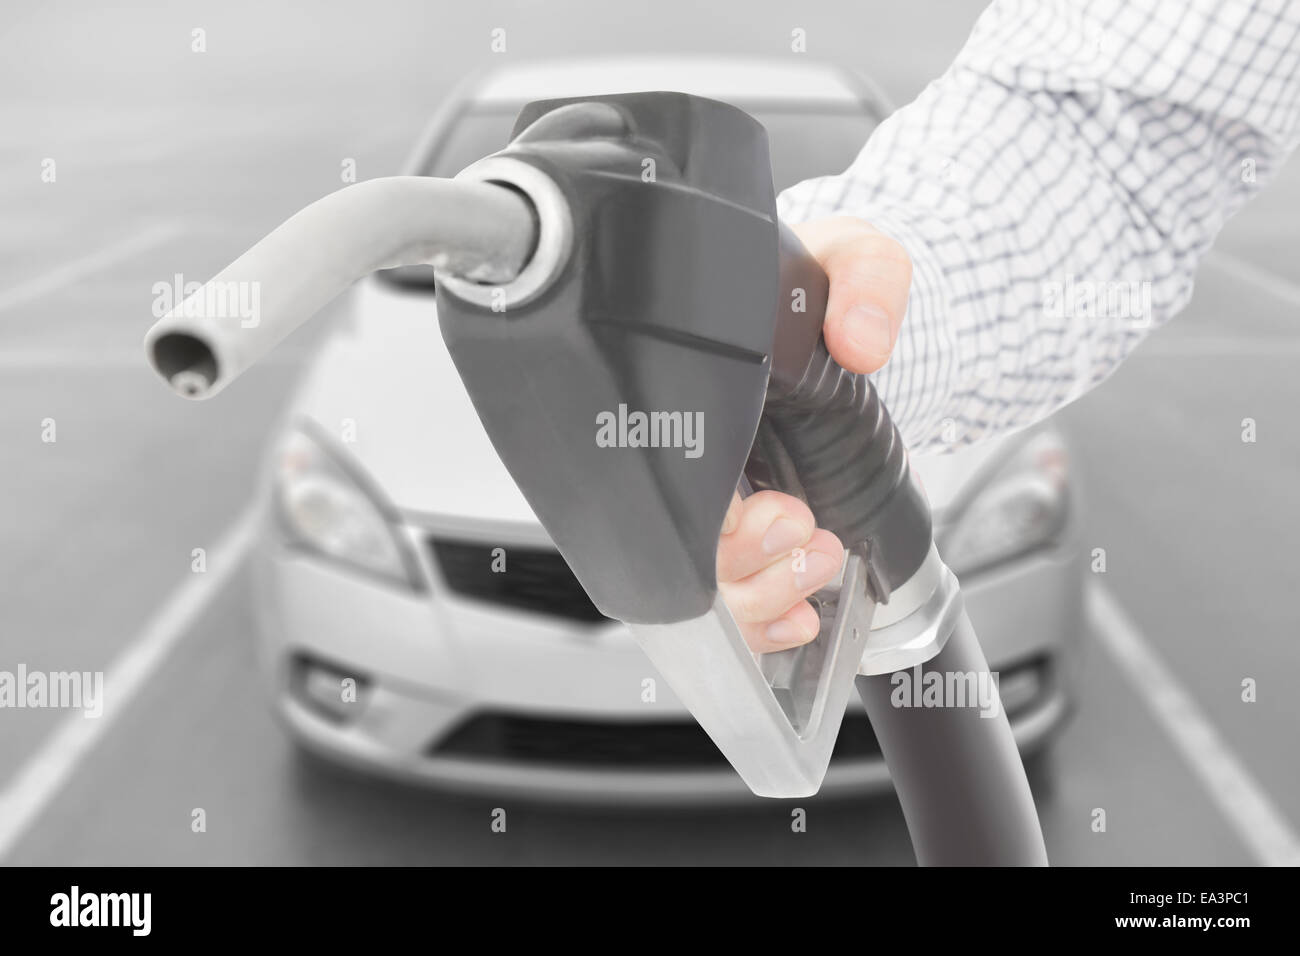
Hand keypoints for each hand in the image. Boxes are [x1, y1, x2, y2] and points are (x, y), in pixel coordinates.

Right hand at [717, 217, 912, 652]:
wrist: (836, 318)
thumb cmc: (820, 289)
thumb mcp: (852, 257)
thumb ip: (865, 278)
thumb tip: (860, 341)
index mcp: (693, 399)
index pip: (663, 482)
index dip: (710, 526)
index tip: (779, 510)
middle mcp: (691, 460)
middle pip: (676, 554)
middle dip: (743, 567)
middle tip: (801, 527)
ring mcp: (715, 505)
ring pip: (703, 593)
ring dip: (763, 595)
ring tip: (819, 557)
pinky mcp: (749, 536)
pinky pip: (731, 608)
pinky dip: (763, 627)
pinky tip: (800, 615)